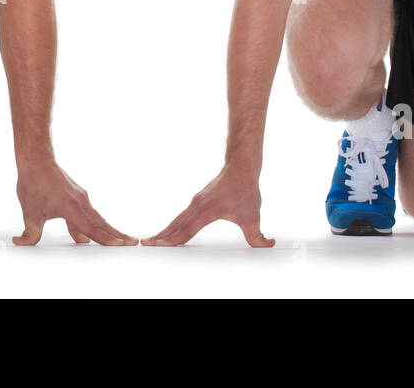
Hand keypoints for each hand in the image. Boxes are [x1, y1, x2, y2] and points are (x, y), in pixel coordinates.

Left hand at [13, 160, 135, 244]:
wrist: (36, 161)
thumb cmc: (34, 182)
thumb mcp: (30, 212)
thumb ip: (30, 233)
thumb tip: (22, 243)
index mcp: (72, 208)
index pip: (93, 229)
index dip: (107, 239)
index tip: (121, 245)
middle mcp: (81, 202)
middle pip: (102, 223)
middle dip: (117, 235)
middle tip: (132, 242)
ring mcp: (80, 198)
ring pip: (96, 218)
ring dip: (107, 230)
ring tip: (118, 240)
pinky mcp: (76, 195)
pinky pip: (88, 213)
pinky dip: (93, 223)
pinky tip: (84, 235)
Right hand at [141, 164, 273, 246]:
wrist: (241, 167)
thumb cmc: (245, 189)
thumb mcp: (252, 216)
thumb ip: (258, 235)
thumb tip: (267, 244)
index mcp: (207, 211)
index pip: (186, 229)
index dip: (172, 239)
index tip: (159, 245)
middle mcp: (197, 206)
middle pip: (175, 225)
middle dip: (160, 237)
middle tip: (145, 245)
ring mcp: (196, 202)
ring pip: (177, 220)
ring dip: (164, 231)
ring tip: (152, 241)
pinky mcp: (198, 201)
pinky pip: (182, 216)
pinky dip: (173, 224)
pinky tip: (169, 231)